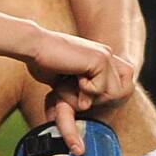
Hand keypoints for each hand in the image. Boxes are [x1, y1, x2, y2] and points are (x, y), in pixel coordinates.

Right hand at [26, 29, 132, 154]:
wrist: (33, 46)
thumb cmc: (43, 62)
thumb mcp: (68, 81)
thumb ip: (84, 90)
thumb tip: (88, 109)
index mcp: (102, 58)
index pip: (121, 87)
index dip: (106, 99)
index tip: (85, 101)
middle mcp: (107, 55)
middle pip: (122, 93)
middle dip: (100, 101)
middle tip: (75, 92)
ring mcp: (106, 56)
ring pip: (113, 93)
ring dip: (89, 97)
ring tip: (72, 84)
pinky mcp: (101, 59)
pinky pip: (101, 89)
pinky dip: (84, 90)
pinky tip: (72, 76)